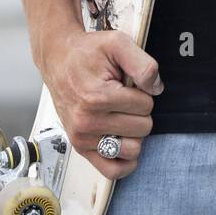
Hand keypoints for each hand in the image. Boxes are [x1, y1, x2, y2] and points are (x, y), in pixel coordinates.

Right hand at [39, 28, 163, 180]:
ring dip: (134, 133)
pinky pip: (112, 171)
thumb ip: (142, 63)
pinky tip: (125, 140)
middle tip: (124, 98)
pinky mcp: (80, 148)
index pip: (145, 105)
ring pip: (132, 150)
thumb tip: (157, 88)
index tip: (129, 83)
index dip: (144, 92)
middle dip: (140, 111)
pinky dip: (125, 161)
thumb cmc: (87, 52)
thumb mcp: (118, 43)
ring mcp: (82, 138)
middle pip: (142, 128)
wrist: (58, 59)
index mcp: (97, 97)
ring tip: (122, 115)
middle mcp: (87, 122)